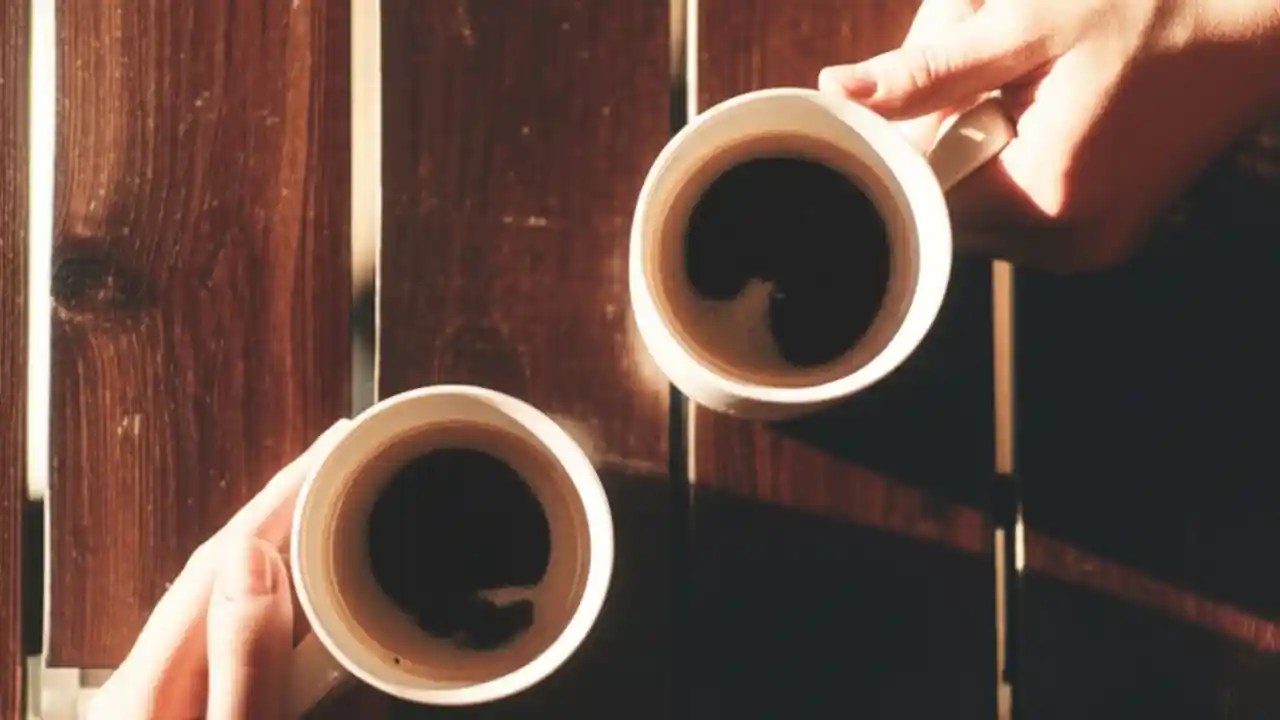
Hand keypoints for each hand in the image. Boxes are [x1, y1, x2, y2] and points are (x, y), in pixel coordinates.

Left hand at [87, 420, 349, 719]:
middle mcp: (147, 682)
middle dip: (289, 509)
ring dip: (289, 554)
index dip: (282, 494)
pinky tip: (314, 603)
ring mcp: (162, 697)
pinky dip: (283, 607)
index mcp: (148, 685)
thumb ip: (244, 665)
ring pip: (233, 601)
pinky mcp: (185, 711)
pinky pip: (237, 637)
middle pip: (225, 568)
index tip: (332, 445)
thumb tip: (253, 561)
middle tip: (349, 461)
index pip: (220, 558)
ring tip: (344, 514)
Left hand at [819, 0, 1279, 270]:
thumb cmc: (1157, 6)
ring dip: (973, 145)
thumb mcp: (1030, 23)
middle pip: (944, 204)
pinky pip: (1019, 207)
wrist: (1261, 24)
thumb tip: (840, 93)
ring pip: (978, 205)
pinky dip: (1009, 159)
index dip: (896, 142)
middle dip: (939, 135)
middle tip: (981, 60)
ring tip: (1023, 82)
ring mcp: (1088, 249)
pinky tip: (1041, 109)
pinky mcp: (1100, 237)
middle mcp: (1066, 245)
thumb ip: (928, 70)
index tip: (902, 92)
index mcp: (1044, 198)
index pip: (916, 196)